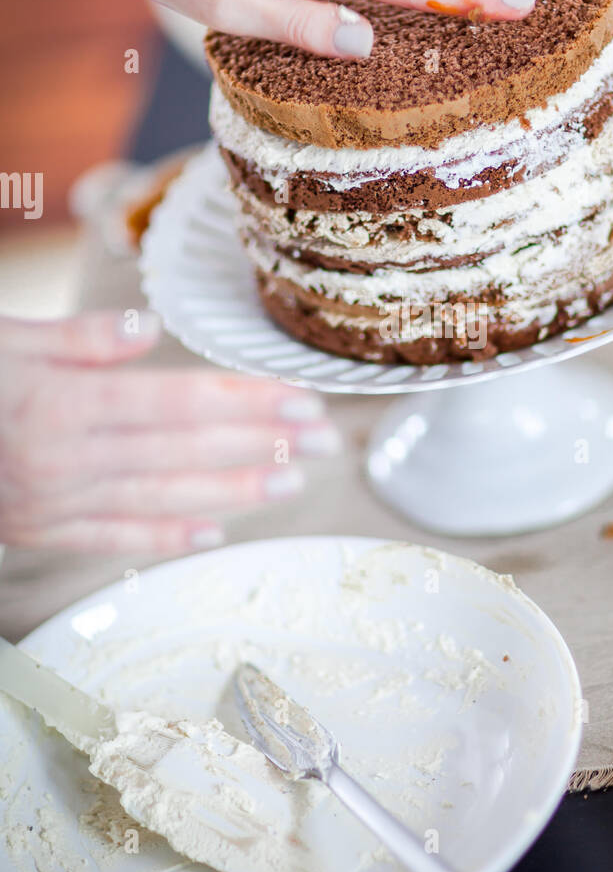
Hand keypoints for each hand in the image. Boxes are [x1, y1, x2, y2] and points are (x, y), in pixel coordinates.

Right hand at [0, 311, 338, 553]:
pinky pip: (112, 541)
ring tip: (289, 481)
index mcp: (64, 405)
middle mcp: (69, 461)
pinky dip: (164, 540)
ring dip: (232, 493)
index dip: (246, 404)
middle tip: (322, 438)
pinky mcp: (38, 530)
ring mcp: (55, 503)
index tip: (300, 400)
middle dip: (261, 444)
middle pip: (185, 453)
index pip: (178, 404)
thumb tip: (147, 330)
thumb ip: (76, 341)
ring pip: (162, 501)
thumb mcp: (2, 340)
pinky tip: (210, 535)